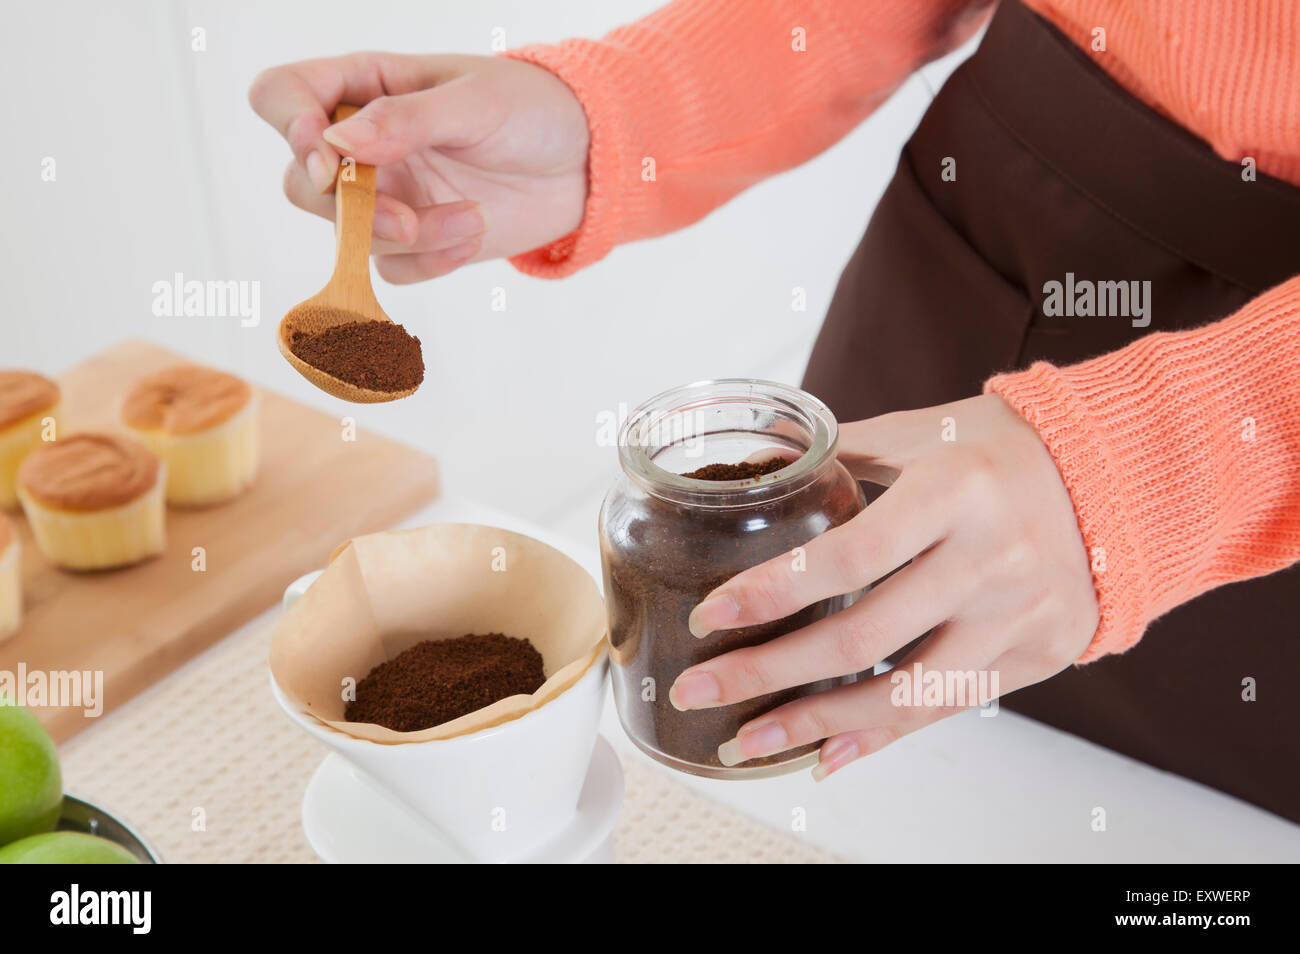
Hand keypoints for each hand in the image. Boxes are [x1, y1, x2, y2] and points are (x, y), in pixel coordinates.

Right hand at [248, 52, 588, 281]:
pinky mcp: (417, 240)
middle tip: (407, 219)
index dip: (290, 127)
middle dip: (350, 210)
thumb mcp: (475, 102)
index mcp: (364, 85)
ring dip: (407, 237)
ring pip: (347, 236)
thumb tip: (339, 141)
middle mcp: (362, 143)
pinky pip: (394, 268)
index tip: (329, 158)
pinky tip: (474, 235)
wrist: (584, 162)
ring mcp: (386, 195)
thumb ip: (406, 119)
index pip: (282, 96)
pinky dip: (432, 261)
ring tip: (473, 216)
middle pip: (299, 184)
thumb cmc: (530, 110)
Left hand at [669, 394, 1099, 778]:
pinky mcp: (1035, 656)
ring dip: (814, 725)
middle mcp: (990, 560)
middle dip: (768, 672)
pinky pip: (947, 709)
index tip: (711, 614)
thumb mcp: (921, 431)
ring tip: (746, 739)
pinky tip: (825, 754)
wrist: (1115, 476)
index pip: (851, 555)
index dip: (775, 591)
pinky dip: (881, 736)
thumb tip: (753, 472)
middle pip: (863, 639)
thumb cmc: (1002, 446)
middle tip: (698, 688)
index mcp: (955, 490)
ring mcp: (1017, 617)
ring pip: (903, 694)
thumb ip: (838, 454)